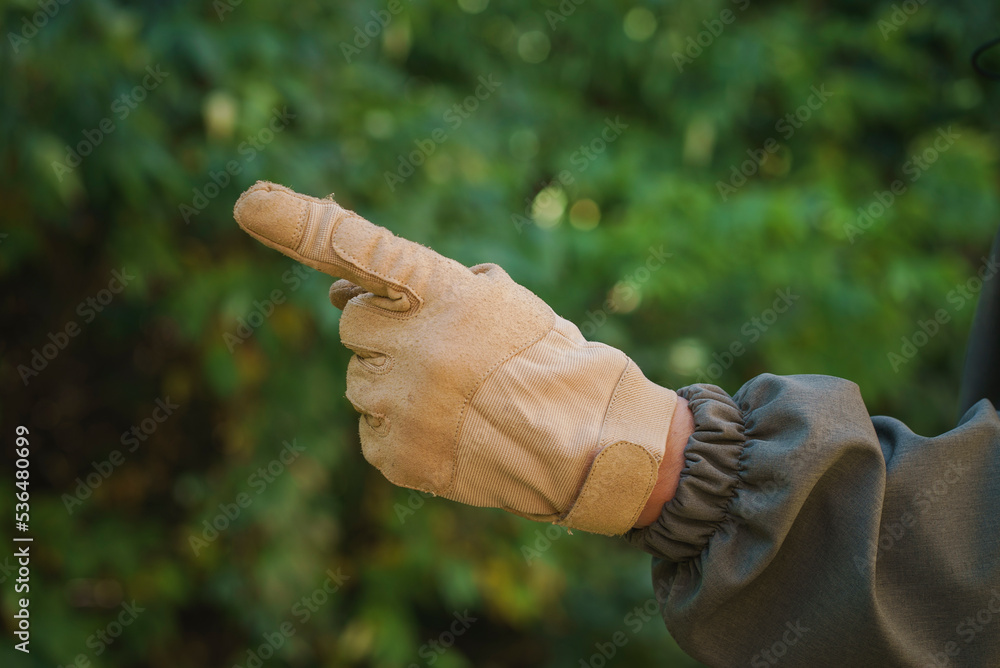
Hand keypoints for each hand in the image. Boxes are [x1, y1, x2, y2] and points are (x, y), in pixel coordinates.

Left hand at [234, 181, 684, 534]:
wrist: (584, 441)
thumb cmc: (542, 359)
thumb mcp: (498, 301)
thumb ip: (420, 286)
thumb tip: (336, 292)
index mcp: (446, 293)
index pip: (363, 250)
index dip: (303, 224)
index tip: (251, 202)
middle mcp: (416, 344)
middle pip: (353, 325)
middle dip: (386, 334)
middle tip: (440, 353)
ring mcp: (403, 403)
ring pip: (359, 380)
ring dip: (393, 383)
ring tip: (454, 398)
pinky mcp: (395, 454)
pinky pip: (371, 430)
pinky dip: (400, 430)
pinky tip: (448, 431)